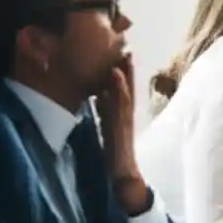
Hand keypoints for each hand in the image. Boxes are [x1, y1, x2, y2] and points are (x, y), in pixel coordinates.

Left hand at [96, 54, 151, 213]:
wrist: (123, 178)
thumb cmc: (113, 156)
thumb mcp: (106, 130)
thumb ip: (103, 113)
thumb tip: (96, 97)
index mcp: (119, 116)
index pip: (120, 89)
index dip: (121, 70)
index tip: (119, 50)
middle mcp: (125, 115)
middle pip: (127, 86)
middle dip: (126, 66)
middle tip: (126, 43)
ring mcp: (125, 120)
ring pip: (126, 92)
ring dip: (126, 73)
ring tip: (125, 53)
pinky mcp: (122, 127)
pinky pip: (120, 105)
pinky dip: (119, 89)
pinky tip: (116, 76)